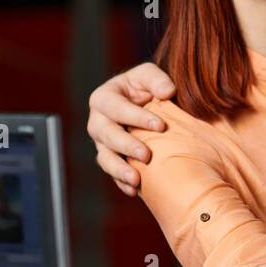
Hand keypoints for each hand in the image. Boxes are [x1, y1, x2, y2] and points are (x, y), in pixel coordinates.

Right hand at [86, 62, 176, 196]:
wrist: (145, 103)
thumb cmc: (146, 85)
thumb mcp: (149, 75)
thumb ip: (156, 80)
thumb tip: (167, 92)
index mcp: (104, 98)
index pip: (116, 108)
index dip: (136, 117)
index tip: (160, 126)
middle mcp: (98, 121)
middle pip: (106, 135)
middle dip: (126, 145)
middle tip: (146, 155)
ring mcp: (102, 142)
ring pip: (105, 158)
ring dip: (119, 169)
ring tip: (136, 180)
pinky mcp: (110, 158)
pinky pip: (112, 173)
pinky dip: (121, 183)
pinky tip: (134, 191)